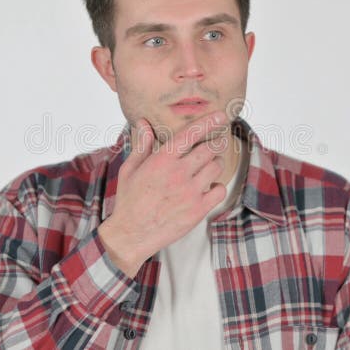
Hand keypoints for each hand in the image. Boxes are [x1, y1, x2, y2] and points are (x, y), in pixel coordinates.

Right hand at [97, 111, 229, 276]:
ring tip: (206, 167)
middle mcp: (179, 173)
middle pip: (210, 148)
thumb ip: (142, 145)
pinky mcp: (198, 210)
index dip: (208, 121)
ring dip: (214, 163)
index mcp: (162, 160)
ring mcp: (190, 192)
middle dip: (215, 143)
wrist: (131, 234)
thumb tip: (144, 123)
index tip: (220, 115)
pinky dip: (216, 186)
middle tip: (214, 143)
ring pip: (216, 167)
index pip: (191, 133)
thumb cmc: (129, 200)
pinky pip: (219, 190)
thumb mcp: (130, 169)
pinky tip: (206, 187)